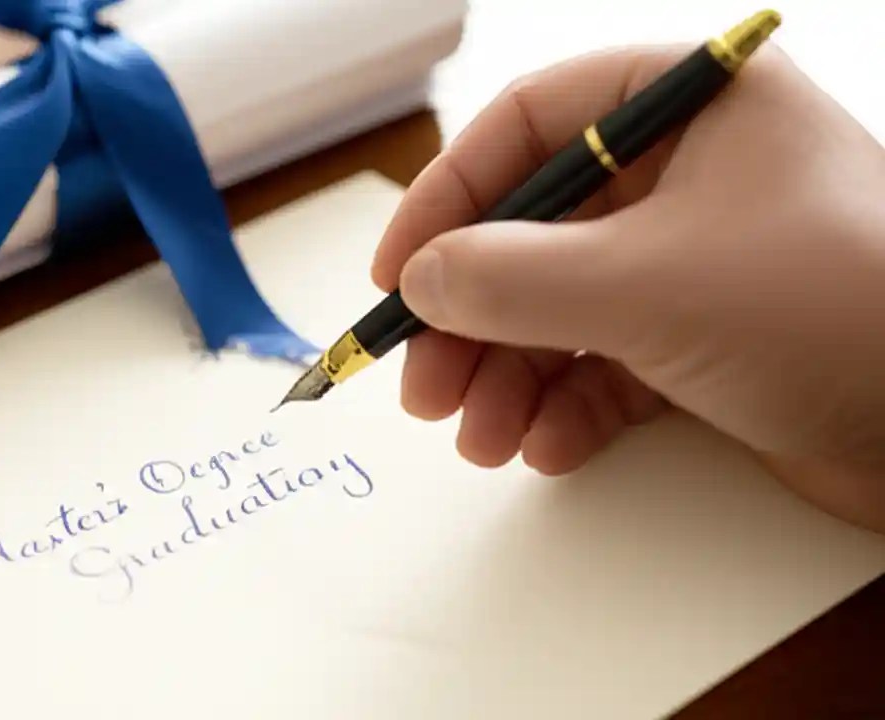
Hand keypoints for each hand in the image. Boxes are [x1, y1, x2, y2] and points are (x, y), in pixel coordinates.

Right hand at [373, 45, 884, 532]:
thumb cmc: (834, 310)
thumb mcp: (645, 285)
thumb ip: (510, 279)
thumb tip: (420, 283)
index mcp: (689, 104)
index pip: (529, 127)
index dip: (447, 200)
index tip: (396, 277)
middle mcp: (691, 172)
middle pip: (533, 231)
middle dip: (472, 318)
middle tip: (423, 386)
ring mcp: (699, 258)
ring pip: (562, 306)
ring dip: (507, 376)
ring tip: (477, 438)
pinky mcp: (710, 337)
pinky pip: (607, 360)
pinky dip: (566, 405)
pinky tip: (544, 447)